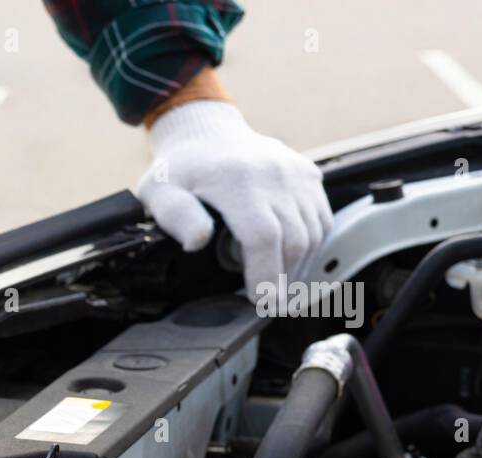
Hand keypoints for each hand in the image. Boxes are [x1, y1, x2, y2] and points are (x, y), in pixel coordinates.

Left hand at [136, 99, 332, 299]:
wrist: (207, 131)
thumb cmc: (181, 168)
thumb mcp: (159, 191)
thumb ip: (175, 216)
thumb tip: (197, 242)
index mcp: (237, 181)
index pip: (263, 236)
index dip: (264, 273)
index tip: (257, 298)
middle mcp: (274, 174)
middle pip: (294, 239)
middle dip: (282, 278)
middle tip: (267, 301)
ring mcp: (295, 173)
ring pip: (314, 232)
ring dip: (299, 266)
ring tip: (279, 285)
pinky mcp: (308, 174)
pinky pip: (322, 217)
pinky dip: (312, 245)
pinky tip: (292, 261)